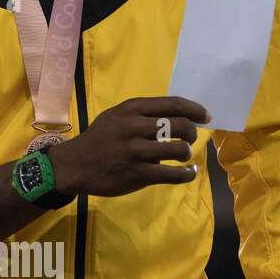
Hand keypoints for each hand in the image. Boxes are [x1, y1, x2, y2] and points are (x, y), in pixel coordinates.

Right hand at [47, 96, 209, 196]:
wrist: (73, 165)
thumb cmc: (99, 139)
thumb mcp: (115, 117)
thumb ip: (142, 113)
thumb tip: (178, 116)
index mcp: (131, 110)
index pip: (174, 104)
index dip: (195, 110)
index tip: (206, 116)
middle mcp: (134, 127)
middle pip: (181, 125)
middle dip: (192, 133)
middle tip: (189, 139)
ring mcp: (136, 152)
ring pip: (180, 149)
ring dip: (186, 153)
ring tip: (182, 157)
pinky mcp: (138, 174)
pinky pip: (174, 174)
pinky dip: (187, 173)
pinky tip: (187, 172)